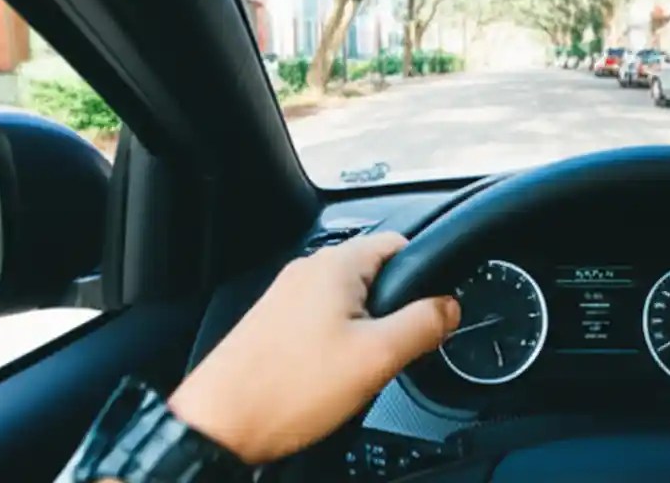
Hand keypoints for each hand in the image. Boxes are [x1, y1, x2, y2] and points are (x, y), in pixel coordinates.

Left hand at [167, 233, 458, 464]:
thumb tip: (449, 307)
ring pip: (349, 304)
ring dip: (364, 334)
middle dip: (393, 312)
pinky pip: (322, 324)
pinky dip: (335, 347)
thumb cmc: (285, 390)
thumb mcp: (377, 357)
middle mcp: (307, 272)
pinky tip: (328, 380)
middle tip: (389, 353)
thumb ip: (424, 325)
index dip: (425, 276)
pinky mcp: (273, 326)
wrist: (219, 426)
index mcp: (335, 266)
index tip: (431, 311)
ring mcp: (286, 298)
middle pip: (376, 277)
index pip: (400, 243)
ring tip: (355, 372)